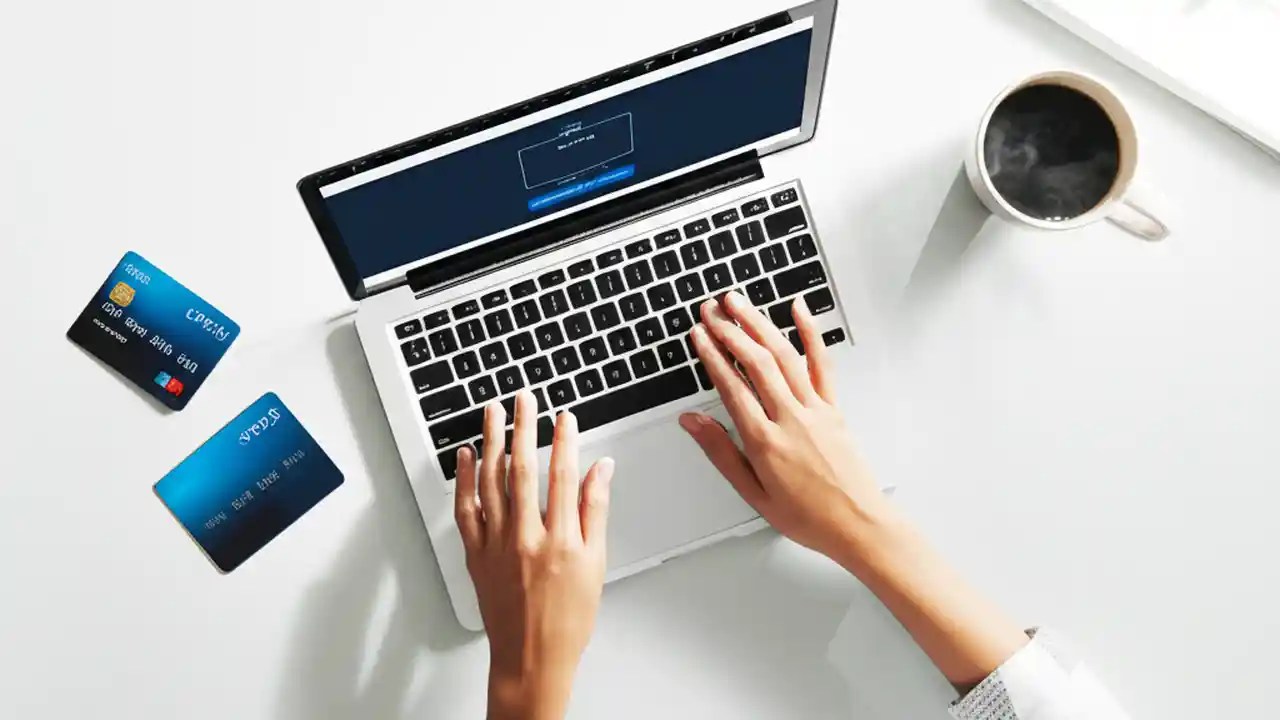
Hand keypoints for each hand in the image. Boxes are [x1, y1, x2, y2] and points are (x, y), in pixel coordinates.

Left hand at [454, 391, 613, 719]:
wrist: (531, 659)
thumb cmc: (568, 620)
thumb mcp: (596, 564)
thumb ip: (596, 512)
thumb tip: (601, 470)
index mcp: (561, 540)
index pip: (563, 475)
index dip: (564, 440)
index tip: (565, 417)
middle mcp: (526, 538)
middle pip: (522, 469)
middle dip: (524, 427)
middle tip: (524, 398)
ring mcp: (496, 545)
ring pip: (490, 482)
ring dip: (491, 442)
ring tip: (493, 412)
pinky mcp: (476, 555)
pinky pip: (465, 510)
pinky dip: (464, 480)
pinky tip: (467, 456)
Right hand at [684, 293, 1028, 686]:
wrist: (859, 525)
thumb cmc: (808, 517)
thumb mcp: (753, 493)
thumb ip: (721, 452)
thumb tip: (692, 422)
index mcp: (765, 441)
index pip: (731, 387)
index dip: (711, 356)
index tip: (697, 336)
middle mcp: (791, 418)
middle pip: (756, 362)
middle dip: (729, 330)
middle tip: (710, 310)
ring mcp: (816, 409)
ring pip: (784, 355)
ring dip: (759, 324)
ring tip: (739, 303)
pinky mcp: (834, 408)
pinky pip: (822, 364)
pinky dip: (810, 333)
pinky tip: (799, 310)